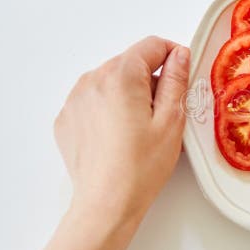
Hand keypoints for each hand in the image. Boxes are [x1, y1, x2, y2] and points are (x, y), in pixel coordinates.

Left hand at [54, 36, 190, 223]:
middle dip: (150, 79)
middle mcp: (92, 80)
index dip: (173, 56)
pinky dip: (108, 109)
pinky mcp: (67, 118)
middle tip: (164, 112)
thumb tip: (179, 55)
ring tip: (140, 128)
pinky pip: (93, 101)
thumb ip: (176, 80)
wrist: (106, 203)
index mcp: (121, 75)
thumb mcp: (171, 120)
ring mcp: (75, 99)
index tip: (182, 74)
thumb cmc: (140, 167)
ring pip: (111, 81)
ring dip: (128, 94)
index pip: (152, 46)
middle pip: (130, 63)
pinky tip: (119, 136)